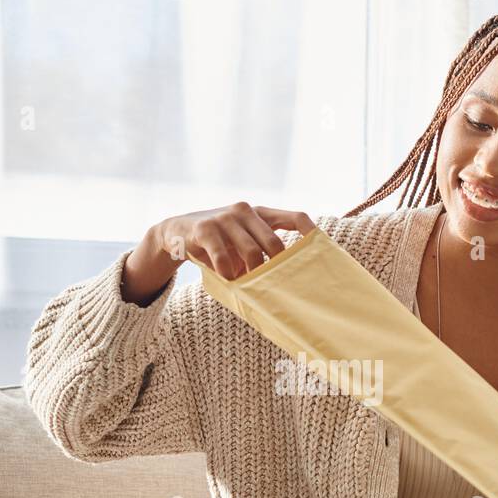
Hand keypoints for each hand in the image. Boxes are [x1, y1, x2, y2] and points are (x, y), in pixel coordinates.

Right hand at [122, 202, 316, 305]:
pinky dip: (227, 272)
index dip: (309, 232)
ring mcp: (225, 218)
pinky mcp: (205, 229)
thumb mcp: (242, 241)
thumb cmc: (219, 242)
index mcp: (260, 213)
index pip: (294, 217)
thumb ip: (261, 251)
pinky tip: (227, 279)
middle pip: (274, 243)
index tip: (320, 248)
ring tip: (245, 284)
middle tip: (272, 286)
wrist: (177, 231)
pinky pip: (223, 257)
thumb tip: (288, 279)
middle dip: (275, 268)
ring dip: (250, 275)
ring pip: (251, 252)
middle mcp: (245, 211)